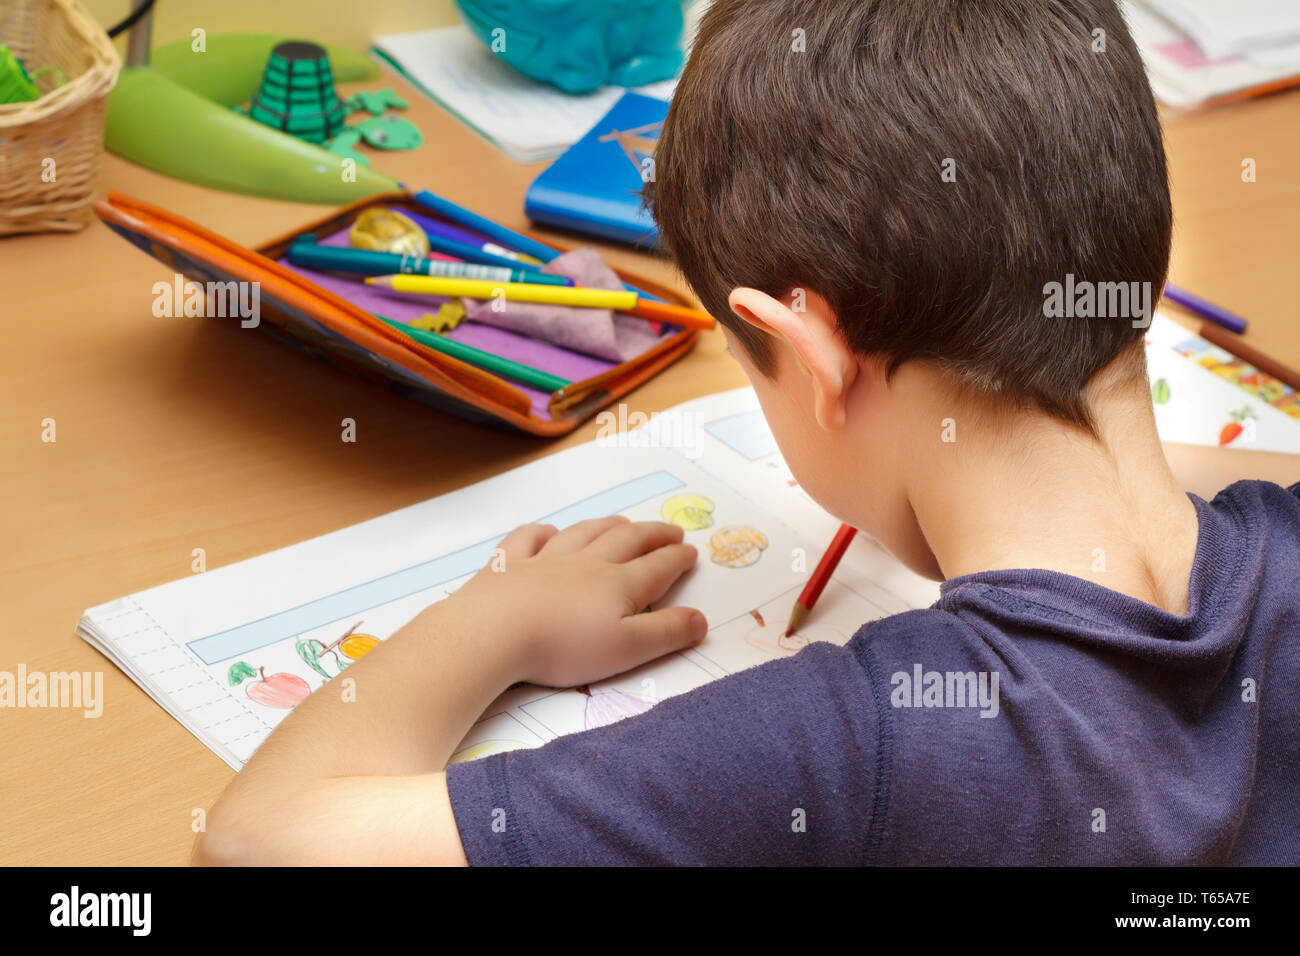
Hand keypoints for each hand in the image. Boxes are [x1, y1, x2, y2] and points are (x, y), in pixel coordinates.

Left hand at [445, 516, 706, 687]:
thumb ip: (667, 633)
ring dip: (607, 526)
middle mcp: (587, 563)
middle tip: (670, 531)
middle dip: (652, 534)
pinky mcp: (509, 565)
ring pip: (584, 534)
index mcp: (619, 584)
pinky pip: (529, 539)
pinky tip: (548, 533)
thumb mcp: (627, 649)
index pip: (658, 566)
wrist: (494, 632)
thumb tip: (701, 619)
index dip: (677, 559)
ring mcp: (545, 559)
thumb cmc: (563, 646)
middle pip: (626, 541)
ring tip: (622, 522)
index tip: (691, 552)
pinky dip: (542, 533)